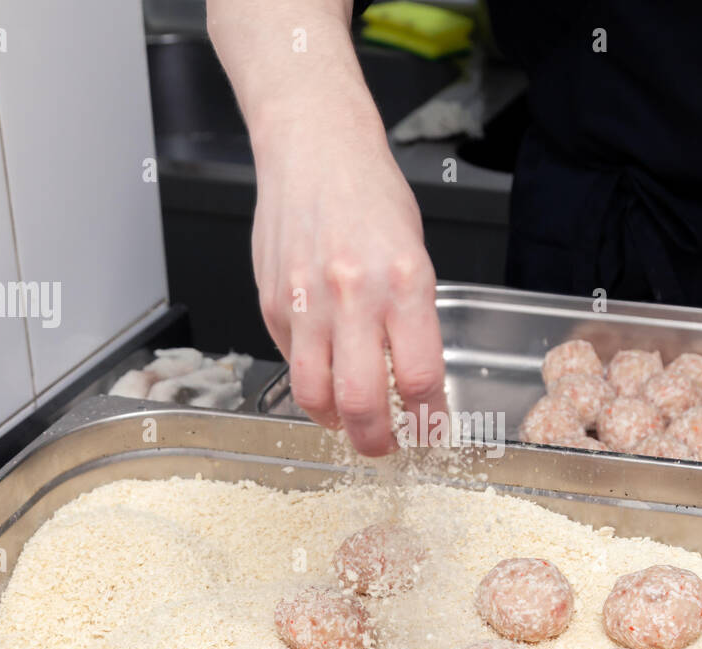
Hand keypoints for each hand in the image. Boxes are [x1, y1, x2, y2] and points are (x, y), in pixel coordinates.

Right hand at [251, 110, 446, 455]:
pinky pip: (292, 363)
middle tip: (386, 446)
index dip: (428, 419)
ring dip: (336, 424)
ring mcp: (306, 301)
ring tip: (351, 424)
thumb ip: (410, 321)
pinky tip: (325, 372)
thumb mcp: (414, 257)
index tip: (430, 431)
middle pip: (363, 402)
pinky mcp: (271, 302)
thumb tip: (409, 384)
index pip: (420, 378)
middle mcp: (353, 295)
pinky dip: (311, 381)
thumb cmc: (371, 197)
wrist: (315, 149)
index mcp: (404, 282)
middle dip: (377, 441)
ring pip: (315, 396)